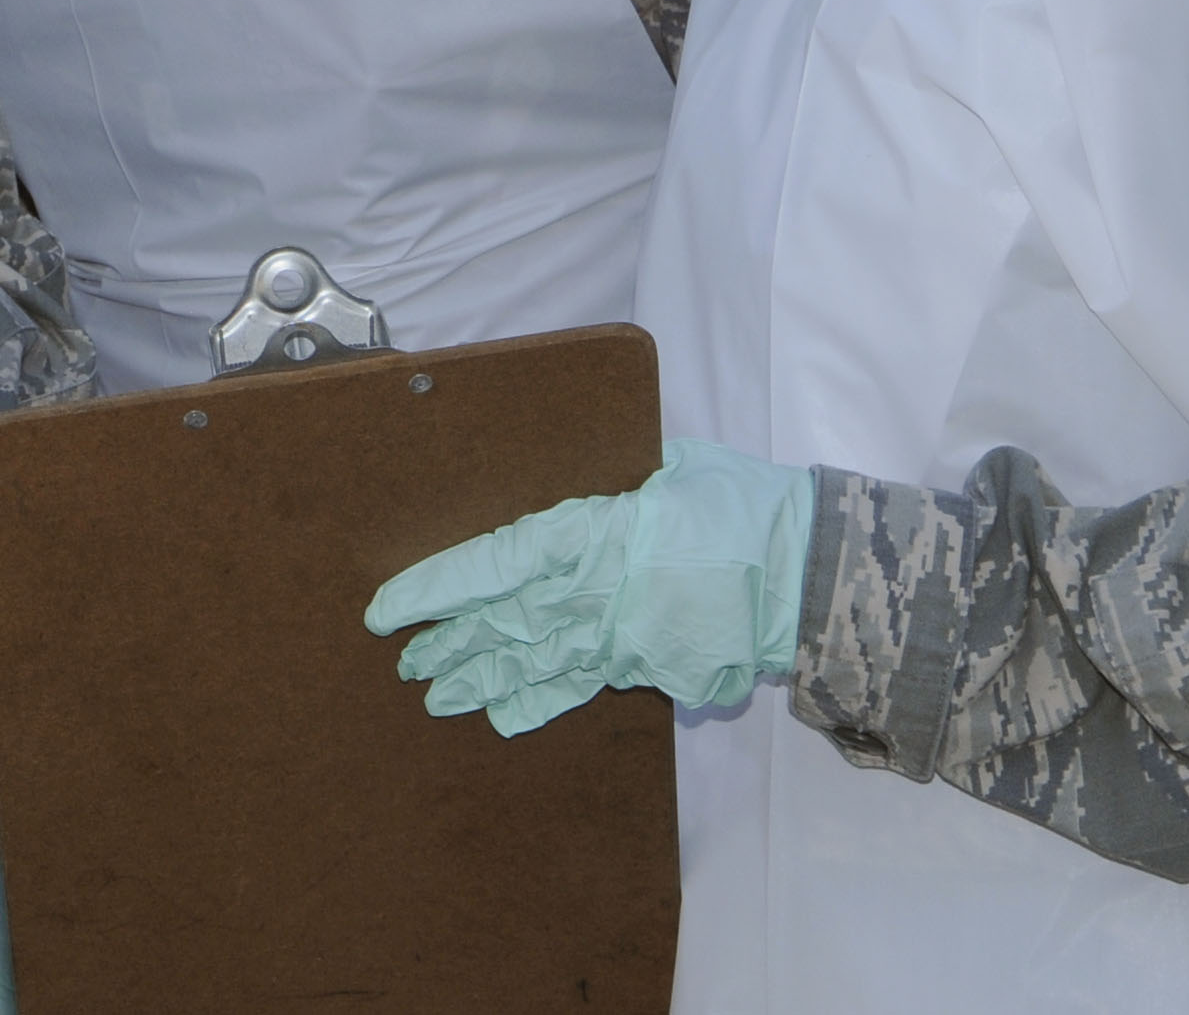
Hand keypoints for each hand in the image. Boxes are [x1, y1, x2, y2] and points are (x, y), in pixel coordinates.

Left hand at [362, 438, 815, 734]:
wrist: (801, 575)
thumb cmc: (739, 507)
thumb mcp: (677, 472)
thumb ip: (633, 482)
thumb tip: (629, 479)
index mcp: (586, 533)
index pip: (488, 564)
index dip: (434, 590)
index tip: (386, 609)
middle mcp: (587, 589)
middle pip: (499, 620)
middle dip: (448, 642)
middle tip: (404, 662)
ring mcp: (614, 634)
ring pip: (529, 659)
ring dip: (479, 678)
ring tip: (434, 696)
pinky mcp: (642, 667)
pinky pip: (578, 685)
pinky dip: (538, 702)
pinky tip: (502, 717)